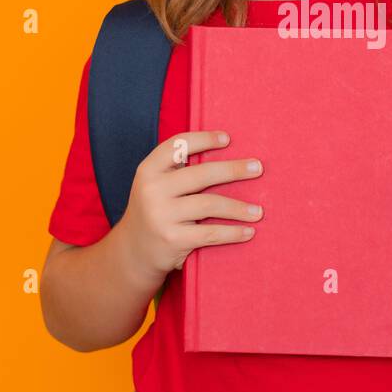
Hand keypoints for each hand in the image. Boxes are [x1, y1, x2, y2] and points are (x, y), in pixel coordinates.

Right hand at [116, 130, 264, 283]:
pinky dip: (233, 232)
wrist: (133, 253)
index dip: (204, 139)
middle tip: (258, 168)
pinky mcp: (172, 239)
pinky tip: (249, 231)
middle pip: (201, 174)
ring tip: (259, 211)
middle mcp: (152, 190)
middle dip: (233, 170)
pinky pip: (210, 233)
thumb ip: (178, 170)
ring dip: (239, 208)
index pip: (178, 146)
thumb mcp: (155, 185)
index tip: (228, 139)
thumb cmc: (155, 211)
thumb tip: (226, 154)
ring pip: (210, 205)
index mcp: (148, 170)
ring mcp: (161, 215)